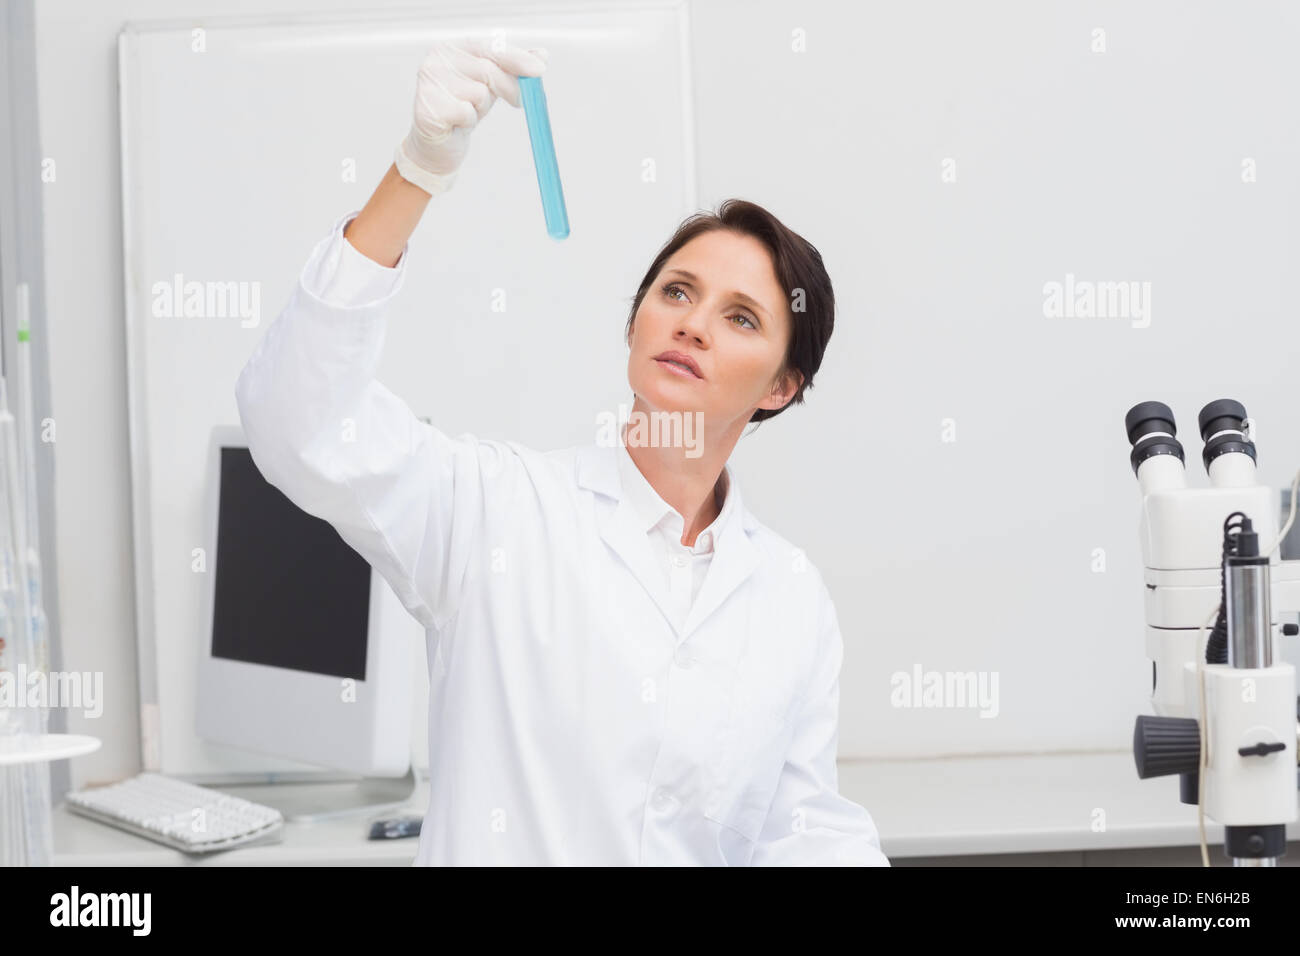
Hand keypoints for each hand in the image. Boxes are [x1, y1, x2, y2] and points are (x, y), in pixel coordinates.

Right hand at [394, 37, 548, 195]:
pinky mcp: (428, 107)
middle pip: (488, 70)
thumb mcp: (492, 85)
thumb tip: (542, 55)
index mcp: (451, 47)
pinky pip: (466, 113)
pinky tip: (456, 123)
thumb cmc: (464, 109)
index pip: (489, 47)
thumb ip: (513, 69)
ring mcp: (429, 82)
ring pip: (479, 93)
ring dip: (481, 108)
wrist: (438, 145)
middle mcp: (436, 59)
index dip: (517, 58)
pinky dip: (468, 121)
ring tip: (467, 112)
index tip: (540, 70)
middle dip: (510, 88)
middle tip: (517, 101)